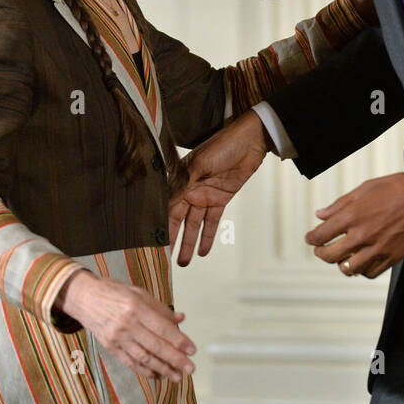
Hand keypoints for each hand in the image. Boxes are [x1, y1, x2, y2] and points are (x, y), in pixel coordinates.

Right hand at [55, 270, 195, 381]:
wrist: (84, 297)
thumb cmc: (113, 292)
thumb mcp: (138, 292)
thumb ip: (160, 308)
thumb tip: (180, 320)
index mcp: (136, 307)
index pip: (162, 328)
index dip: (179, 340)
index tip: (192, 350)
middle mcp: (126, 324)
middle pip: (155, 346)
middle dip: (175, 359)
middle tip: (190, 369)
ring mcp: (117, 337)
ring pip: (143, 358)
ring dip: (162, 369)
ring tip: (177, 376)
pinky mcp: (110, 347)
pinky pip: (130, 362)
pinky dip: (145, 371)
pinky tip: (157, 375)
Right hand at [168, 111, 269, 265]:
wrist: (250, 141)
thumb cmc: (223, 146)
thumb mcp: (201, 164)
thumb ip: (185, 185)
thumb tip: (168, 203)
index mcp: (181, 179)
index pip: (167, 207)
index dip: (161, 224)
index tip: (153, 243)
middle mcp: (190, 189)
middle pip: (178, 219)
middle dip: (172, 239)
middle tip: (166, 259)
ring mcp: (205, 195)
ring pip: (194, 224)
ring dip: (189, 242)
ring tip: (184, 262)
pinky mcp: (221, 199)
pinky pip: (212, 221)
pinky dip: (207, 236)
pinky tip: (203, 251)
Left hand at [305, 160, 403, 277]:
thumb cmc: (396, 187)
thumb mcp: (364, 188)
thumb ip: (340, 204)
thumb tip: (320, 215)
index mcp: (353, 215)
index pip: (322, 235)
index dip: (312, 238)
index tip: (311, 238)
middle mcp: (363, 235)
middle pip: (330, 256)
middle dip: (321, 253)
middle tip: (320, 250)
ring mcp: (378, 248)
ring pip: (349, 269)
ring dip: (341, 264)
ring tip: (342, 257)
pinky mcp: (393, 257)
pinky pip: (370, 273)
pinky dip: (362, 270)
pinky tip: (361, 261)